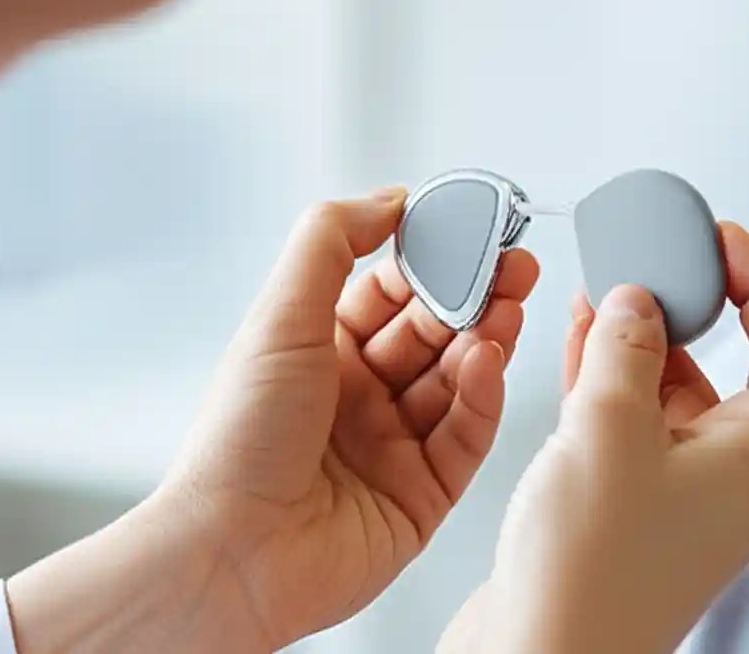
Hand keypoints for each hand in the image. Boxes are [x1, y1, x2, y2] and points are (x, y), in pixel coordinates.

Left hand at [6, 188, 539, 651]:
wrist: (233, 552)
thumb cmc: (240, 440)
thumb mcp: (281, 315)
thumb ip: (333, 241)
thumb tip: (390, 198)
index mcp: (321, 353)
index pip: (393, 291)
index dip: (433, 258)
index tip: (472, 229)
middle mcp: (359, 397)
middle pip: (436, 331)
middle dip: (476, 295)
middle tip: (515, 266)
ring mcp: (393, 446)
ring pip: (460, 379)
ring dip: (487, 339)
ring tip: (508, 307)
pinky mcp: (423, 495)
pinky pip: (468, 436)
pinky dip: (484, 396)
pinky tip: (488, 362)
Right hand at [439, 223, 748, 653]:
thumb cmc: (589, 572)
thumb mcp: (609, 429)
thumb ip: (627, 348)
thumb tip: (635, 301)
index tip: (719, 239)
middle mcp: (734, 475)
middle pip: (731, 363)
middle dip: (688, 305)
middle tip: (649, 256)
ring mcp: (683, 494)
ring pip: (673, 392)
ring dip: (637, 340)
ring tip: (598, 287)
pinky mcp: (633, 508)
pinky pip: (632, 425)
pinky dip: (608, 380)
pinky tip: (577, 339)